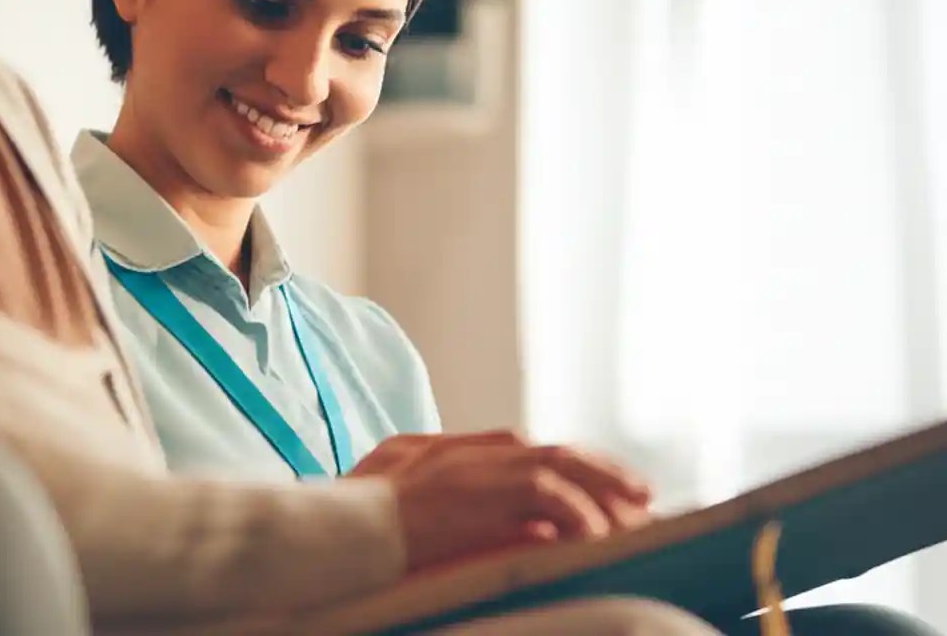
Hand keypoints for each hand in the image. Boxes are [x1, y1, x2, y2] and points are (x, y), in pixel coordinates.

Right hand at [348, 431, 653, 571]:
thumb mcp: (403, 495)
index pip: (526, 448)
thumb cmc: (358, 520)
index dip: (570, 466)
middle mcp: (471, 453)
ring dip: (602, 487)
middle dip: (601, 471)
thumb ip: (451, 493)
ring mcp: (477, 469)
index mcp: (454, 452)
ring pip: (559, 465)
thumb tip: (515, 521)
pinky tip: (597, 532)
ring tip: (636, 511)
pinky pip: (545, 495)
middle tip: (640, 494)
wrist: (339, 526)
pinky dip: (576, 510)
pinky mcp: (482, 493)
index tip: (600, 487)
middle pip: (552, 451)